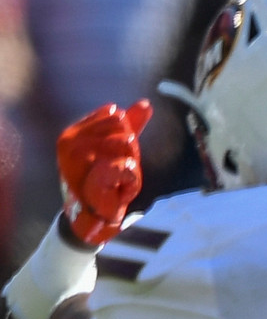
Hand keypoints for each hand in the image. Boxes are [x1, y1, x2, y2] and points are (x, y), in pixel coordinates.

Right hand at [57, 99, 151, 244]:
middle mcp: (70, 145)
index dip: (125, 135)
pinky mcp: (92, 182)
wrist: (97, 215)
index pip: (116, 118)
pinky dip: (131, 175)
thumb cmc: (106, 180)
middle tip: (117, 169)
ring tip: (118, 178)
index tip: (115, 155)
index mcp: (72, 134)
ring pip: (127, 148)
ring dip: (131, 164)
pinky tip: (122, 181)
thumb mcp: (119, 148)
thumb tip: (146, 103)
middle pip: (123, 131)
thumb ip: (131, 125)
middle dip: (130, 151)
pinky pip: (125, 168)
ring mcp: (78, 164)